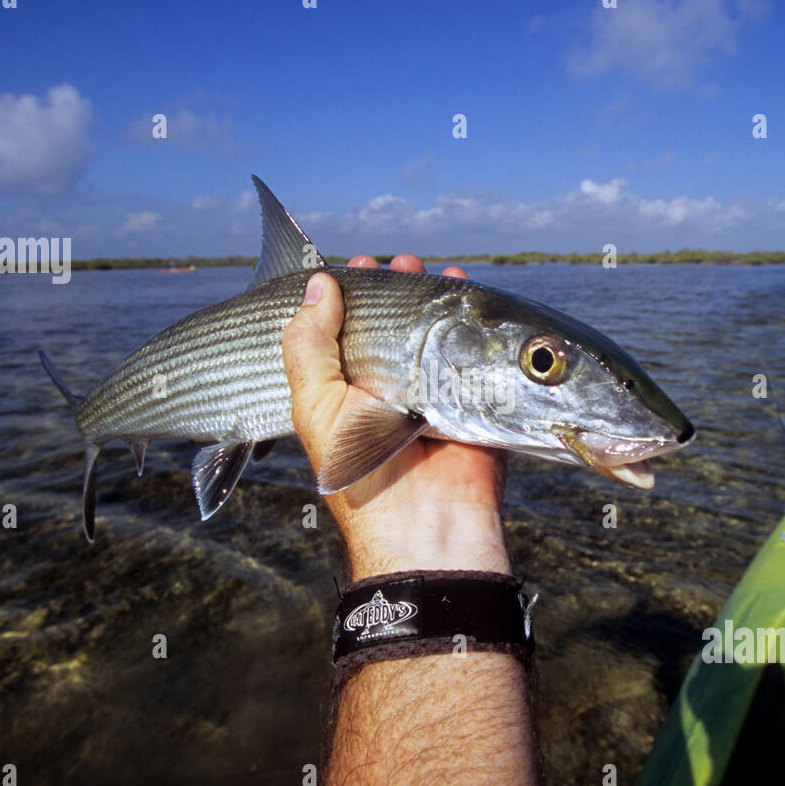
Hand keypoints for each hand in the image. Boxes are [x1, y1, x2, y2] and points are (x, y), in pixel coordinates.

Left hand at [282, 254, 510, 579]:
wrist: (425, 522)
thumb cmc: (360, 470)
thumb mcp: (316, 406)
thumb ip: (308, 346)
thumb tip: (317, 285)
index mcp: (348, 387)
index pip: (346, 329)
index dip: (350, 294)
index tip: (356, 265)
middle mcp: (389, 385)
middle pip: (394, 325)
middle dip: (398, 288)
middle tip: (398, 263)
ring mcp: (432, 389)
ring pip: (434, 331)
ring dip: (435, 296)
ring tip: (432, 270)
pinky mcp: (471, 396)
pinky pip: (475, 350)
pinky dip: (475, 319)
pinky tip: (468, 291)